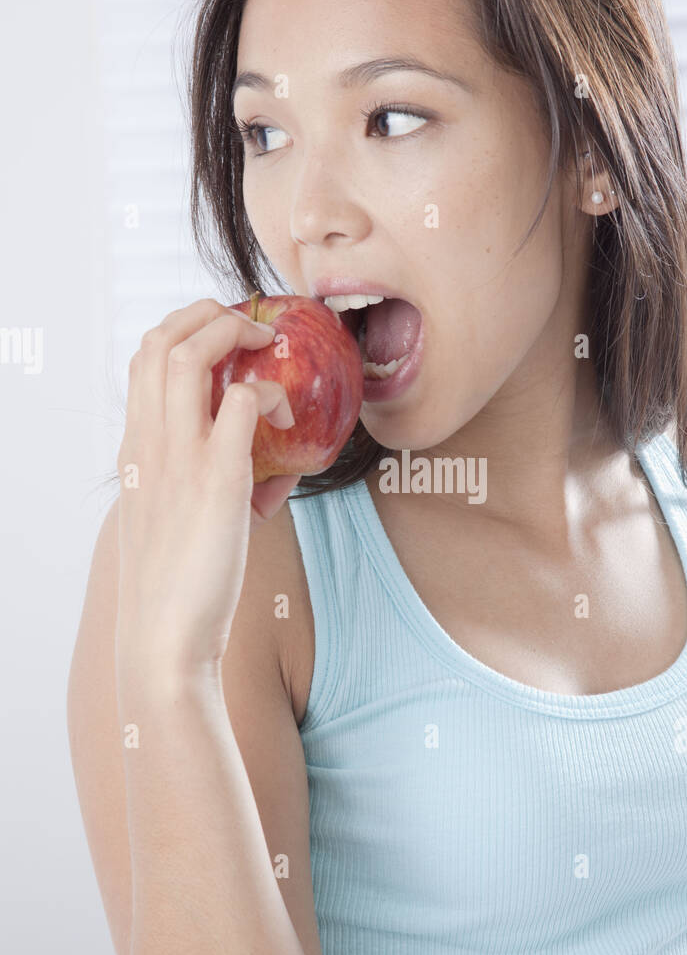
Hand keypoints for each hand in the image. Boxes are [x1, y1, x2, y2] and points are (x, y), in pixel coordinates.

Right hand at [115, 298, 300, 674]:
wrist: (163, 639)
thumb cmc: (178, 588)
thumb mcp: (180, 523)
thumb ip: (216, 486)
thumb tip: (276, 476)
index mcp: (134, 450)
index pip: (141, 359)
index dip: (182, 329)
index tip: (221, 334)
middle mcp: (147, 443)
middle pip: (160, 339)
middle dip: (207, 315)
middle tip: (250, 327)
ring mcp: (178, 458)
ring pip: (189, 354)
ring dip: (234, 335)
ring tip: (267, 347)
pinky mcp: (216, 481)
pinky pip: (240, 404)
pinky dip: (267, 394)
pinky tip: (285, 413)